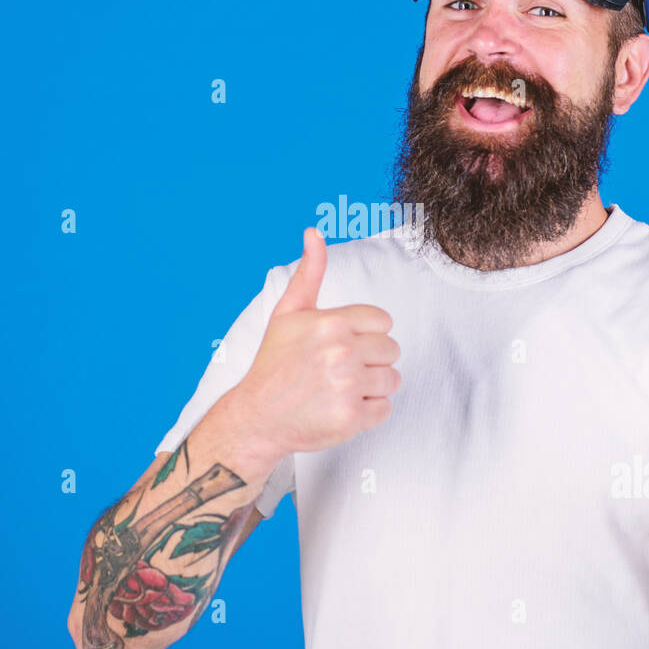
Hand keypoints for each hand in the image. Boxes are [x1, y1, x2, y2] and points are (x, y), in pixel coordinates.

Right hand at [230, 227, 401, 458]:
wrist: (256, 417)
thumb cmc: (274, 364)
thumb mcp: (288, 312)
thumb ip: (309, 272)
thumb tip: (313, 231)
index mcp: (331, 322)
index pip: (383, 322)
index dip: (365, 335)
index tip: (342, 346)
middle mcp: (341, 351)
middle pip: (391, 350)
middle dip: (370, 361)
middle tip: (338, 371)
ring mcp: (348, 386)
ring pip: (392, 379)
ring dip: (371, 387)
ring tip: (340, 389)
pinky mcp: (352, 417)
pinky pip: (385, 409)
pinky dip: (368, 412)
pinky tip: (341, 408)